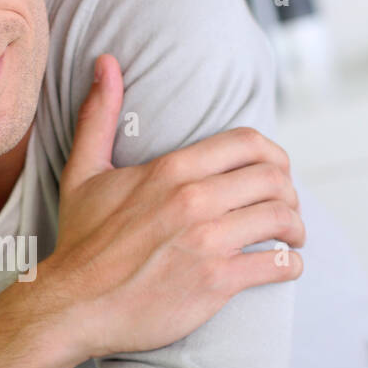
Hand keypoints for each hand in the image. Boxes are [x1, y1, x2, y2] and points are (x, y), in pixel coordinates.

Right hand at [41, 53, 304, 358]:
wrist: (72, 305)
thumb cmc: (80, 242)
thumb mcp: (83, 172)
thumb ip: (99, 115)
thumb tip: (105, 62)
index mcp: (171, 170)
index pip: (248, 143)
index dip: (273, 155)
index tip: (275, 172)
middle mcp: (193, 200)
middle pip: (272, 179)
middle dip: (289, 193)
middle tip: (285, 209)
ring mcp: (207, 242)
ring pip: (280, 218)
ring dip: (295, 228)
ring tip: (292, 238)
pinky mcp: (215, 282)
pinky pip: (275, 265)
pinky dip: (288, 265)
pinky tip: (283, 267)